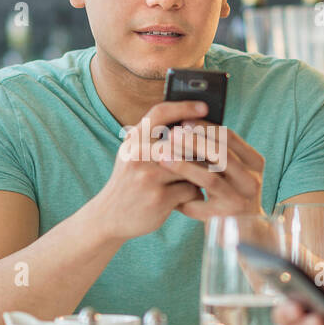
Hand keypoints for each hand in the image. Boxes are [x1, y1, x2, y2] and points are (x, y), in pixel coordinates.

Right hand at [90, 100, 207, 239]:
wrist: (108, 217)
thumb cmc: (129, 183)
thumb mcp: (132, 156)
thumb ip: (152, 139)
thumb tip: (191, 124)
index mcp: (133, 141)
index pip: (159, 113)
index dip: (184, 107)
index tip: (204, 107)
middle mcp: (138, 156)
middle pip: (182, 142)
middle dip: (201, 148)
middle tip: (215, 153)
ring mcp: (148, 177)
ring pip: (190, 166)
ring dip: (199, 173)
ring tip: (201, 177)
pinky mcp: (159, 199)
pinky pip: (190, 189)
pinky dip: (194, 192)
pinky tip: (191, 196)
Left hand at [156, 120, 264, 220]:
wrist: (239, 234)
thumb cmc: (225, 197)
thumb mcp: (227, 173)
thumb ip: (214, 154)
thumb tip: (182, 126)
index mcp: (254, 162)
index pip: (229, 137)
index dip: (205, 127)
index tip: (183, 121)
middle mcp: (252, 179)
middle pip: (221, 153)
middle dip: (193, 142)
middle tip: (171, 134)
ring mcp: (242, 198)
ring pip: (211, 176)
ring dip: (184, 164)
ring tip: (162, 155)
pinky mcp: (228, 215)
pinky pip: (202, 199)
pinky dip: (183, 188)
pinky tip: (167, 181)